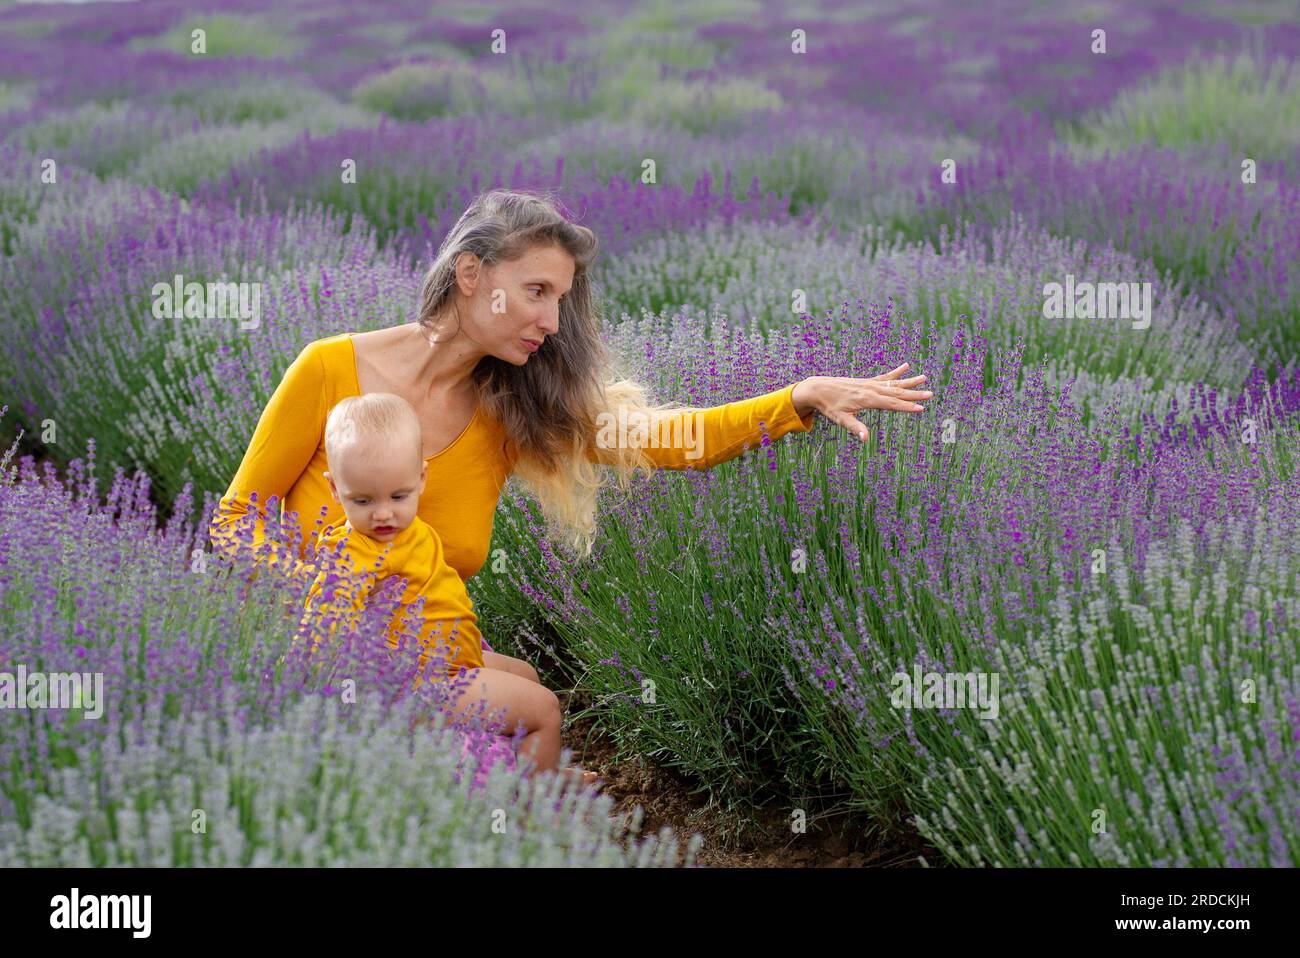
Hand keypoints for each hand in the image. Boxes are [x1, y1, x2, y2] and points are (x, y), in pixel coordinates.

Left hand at [792, 364, 930, 441]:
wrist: (818, 388)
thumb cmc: (829, 406)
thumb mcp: (840, 419)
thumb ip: (855, 428)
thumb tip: (865, 439)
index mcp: (867, 399)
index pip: (891, 404)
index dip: (906, 407)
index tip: (921, 408)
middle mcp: (871, 389)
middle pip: (896, 393)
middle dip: (914, 395)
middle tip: (930, 394)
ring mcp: (870, 384)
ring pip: (893, 383)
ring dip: (909, 382)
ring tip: (924, 377)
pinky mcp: (867, 381)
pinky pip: (885, 377)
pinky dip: (896, 373)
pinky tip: (906, 366)